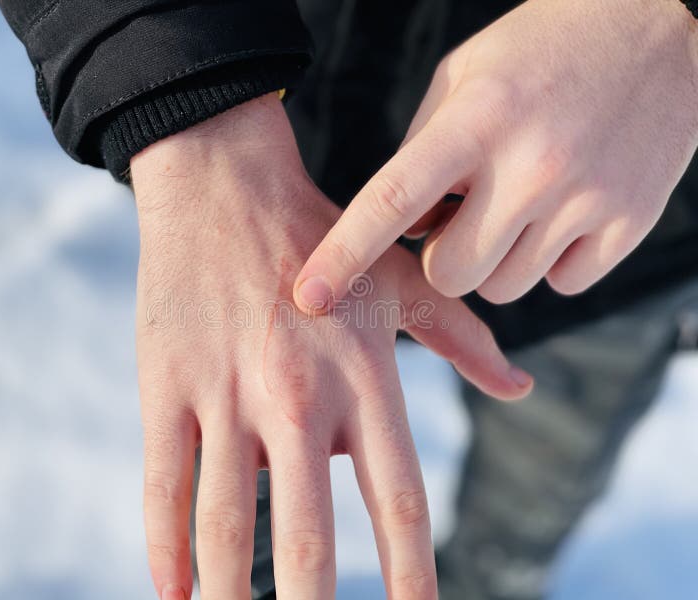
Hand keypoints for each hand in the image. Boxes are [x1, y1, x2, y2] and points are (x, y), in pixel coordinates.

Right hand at [131, 95, 530, 599]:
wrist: (225, 184)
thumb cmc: (319, 238)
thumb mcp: (401, 282)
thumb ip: (463, 342)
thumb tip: (521, 389)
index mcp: (363, 378)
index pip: (398, 502)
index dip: (411, 578)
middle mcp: (298, 396)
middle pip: (308, 536)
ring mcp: (226, 393)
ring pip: (225, 522)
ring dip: (230, 593)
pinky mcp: (168, 385)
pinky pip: (166, 481)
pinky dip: (166, 545)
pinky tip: (172, 591)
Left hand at [293, 0, 697, 310]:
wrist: (661, 27)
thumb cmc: (543, 53)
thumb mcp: (465, 76)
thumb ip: (422, 150)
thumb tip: (404, 225)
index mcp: (476, 119)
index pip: (393, 200)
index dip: (344, 254)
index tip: (308, 296)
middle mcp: (531, 164)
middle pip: (447, 272)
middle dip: (441, 258)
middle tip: (463, 216)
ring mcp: (585, 197)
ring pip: (503, 287)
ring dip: (496, 259)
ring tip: (518, 203)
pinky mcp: (629, 221)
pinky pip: (561, 283)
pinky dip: (551, 260)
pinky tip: (563, 211)